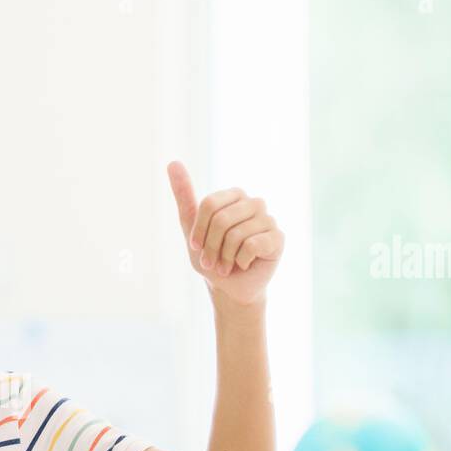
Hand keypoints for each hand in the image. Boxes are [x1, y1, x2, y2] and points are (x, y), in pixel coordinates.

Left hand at [167, 161, 283, 306]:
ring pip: (236, 234)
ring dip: (225, 257)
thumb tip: (172, 162)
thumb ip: (185, 196)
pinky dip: (241, 261)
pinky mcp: (278, 238)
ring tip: (227, 264)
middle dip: (210, 247)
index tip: (196, 247)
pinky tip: (245, 264)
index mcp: (234, 196)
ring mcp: (268, 219)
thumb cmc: (211, 258)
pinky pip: (252, 245)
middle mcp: (254, 203)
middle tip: (212, 261)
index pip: (209, 204)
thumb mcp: (191, 228)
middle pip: (221, 219)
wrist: (230, 288)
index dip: (199, 230)